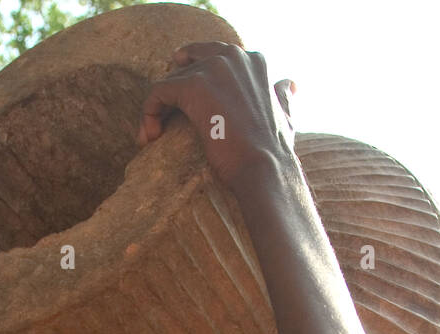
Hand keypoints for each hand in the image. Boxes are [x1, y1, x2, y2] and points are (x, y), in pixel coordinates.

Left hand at [138, 41, 294, 189]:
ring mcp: (213, 68)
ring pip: (170, 80)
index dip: (197, 81)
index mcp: (253, 60)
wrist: (264, 170)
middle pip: (188, 64)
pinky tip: (149, 137)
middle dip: (174, 90)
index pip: (213, 58)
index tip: (190, 107)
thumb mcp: (286, 117)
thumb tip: (290, 84)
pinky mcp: (193, 85)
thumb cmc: (274, 153)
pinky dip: (148, 114)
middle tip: (163, 118)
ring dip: (157, 108)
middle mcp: (233, 56)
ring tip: (153, 136)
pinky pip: (157, 92)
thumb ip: (283, 96)